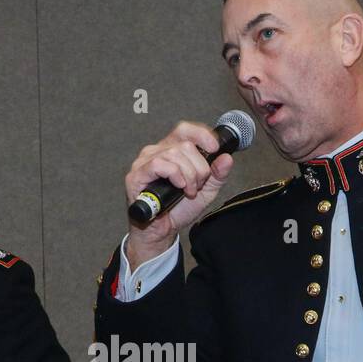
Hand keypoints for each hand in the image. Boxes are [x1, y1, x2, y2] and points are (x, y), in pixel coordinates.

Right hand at [125, 120, 234, 264]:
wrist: (162, 232)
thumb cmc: (178, 209)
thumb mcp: (206, 192)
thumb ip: (217, 175)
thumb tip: (227, 158)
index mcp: (172, 150)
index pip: (186, 130)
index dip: (202, 135)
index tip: (214, 148)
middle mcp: (157, 152)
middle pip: (185, 145)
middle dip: (199, 168)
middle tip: (198, 186)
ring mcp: (144, 162)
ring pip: (174, 154)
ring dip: (188, 176)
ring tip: (188, 192)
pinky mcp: (136, 175)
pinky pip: (158, 164)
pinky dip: (174, 175)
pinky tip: (179, 187)